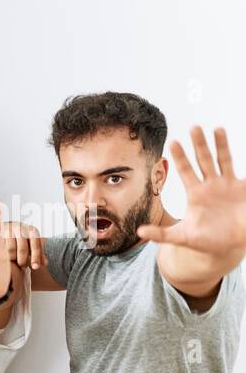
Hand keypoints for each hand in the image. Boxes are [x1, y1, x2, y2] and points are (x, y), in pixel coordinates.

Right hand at [0, 217, 44, 269]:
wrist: (6, 225)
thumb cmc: (22, 238)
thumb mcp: (32, 243)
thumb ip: (38, 253)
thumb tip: (45, 264)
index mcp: (32, 230)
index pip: (36, 246)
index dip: (36, 258)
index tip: (35, 268)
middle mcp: (21, 228)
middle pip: (22, 249)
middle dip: (23, 260)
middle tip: (22, 266)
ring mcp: (9, 229)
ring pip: (10, 250)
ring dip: (12, 259)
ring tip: (13, 261)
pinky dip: (2, 254)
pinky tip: (4, 257)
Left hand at [138, 126, 245, 261]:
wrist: (228, 245)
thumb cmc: (205, 241)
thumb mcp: (182, 237)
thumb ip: (161, 234)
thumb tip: (138, 231)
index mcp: (196, 194)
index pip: (186, 171)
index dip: (180, 157)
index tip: (172, 142)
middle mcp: (211, 185)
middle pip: (204, 160)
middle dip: (199, 144)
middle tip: (193, 126)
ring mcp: (228, 185)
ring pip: (224, 160)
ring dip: (221, 144)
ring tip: (217, 128)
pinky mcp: (243, 189)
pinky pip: (245, 175)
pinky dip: (245, 168)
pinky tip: (236, 143)